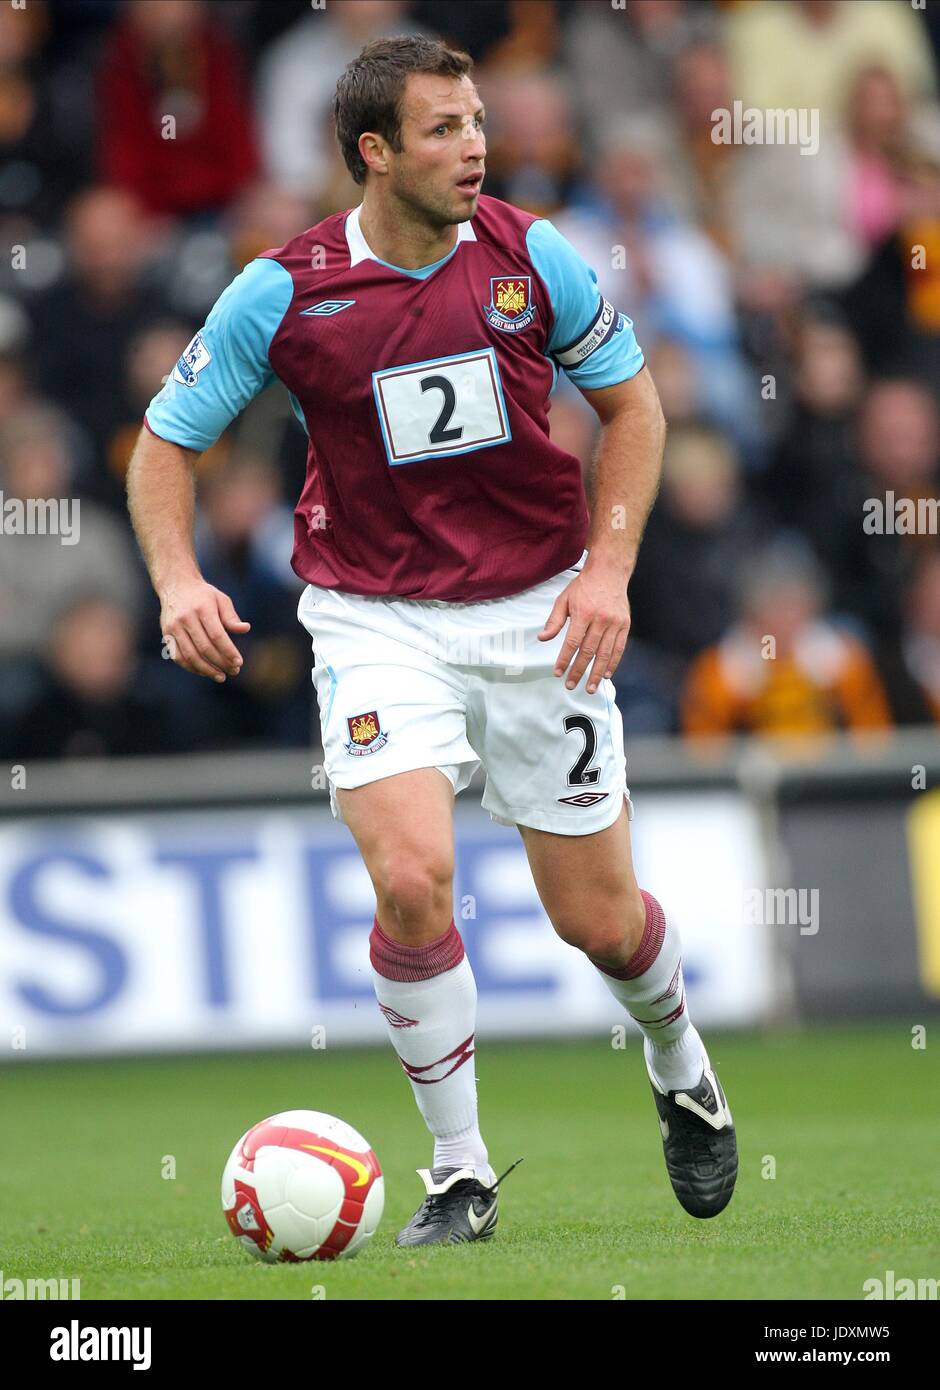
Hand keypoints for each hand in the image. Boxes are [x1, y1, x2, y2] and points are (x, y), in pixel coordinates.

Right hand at [160, 577, 250, 681]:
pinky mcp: (166, 634)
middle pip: (204, 647)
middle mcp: (186, 618)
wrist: (176, 585)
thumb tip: (245, 629)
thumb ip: (231, 616)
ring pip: (190, 655)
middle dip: (221, 663)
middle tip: (234, 671)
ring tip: (220, 676)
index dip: (228, 651)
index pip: (217, 635)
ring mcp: (173, 627)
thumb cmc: (203, 595)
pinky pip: (178, 657)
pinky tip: (204, 671)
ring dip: (207, 670)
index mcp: (202, 608)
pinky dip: (191, 667)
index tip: (239, 662)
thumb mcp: (221, 599)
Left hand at [537, 562, 629, 693]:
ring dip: (597, 673)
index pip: (572, 642)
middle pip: (589, 651)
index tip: (558, 672)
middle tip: (571, 685)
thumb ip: (554, 621)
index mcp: (583, 613)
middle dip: (579, 670)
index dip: (565, 660)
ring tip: (591, 687)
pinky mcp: (625, 624)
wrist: (609, 572)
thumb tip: (543, 638)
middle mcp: (600, 619)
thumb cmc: (584, 586)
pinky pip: (619, 648)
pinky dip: (613, 663)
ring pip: (605, 653)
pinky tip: (607, 674)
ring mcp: (615, 623)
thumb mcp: (564, 599)